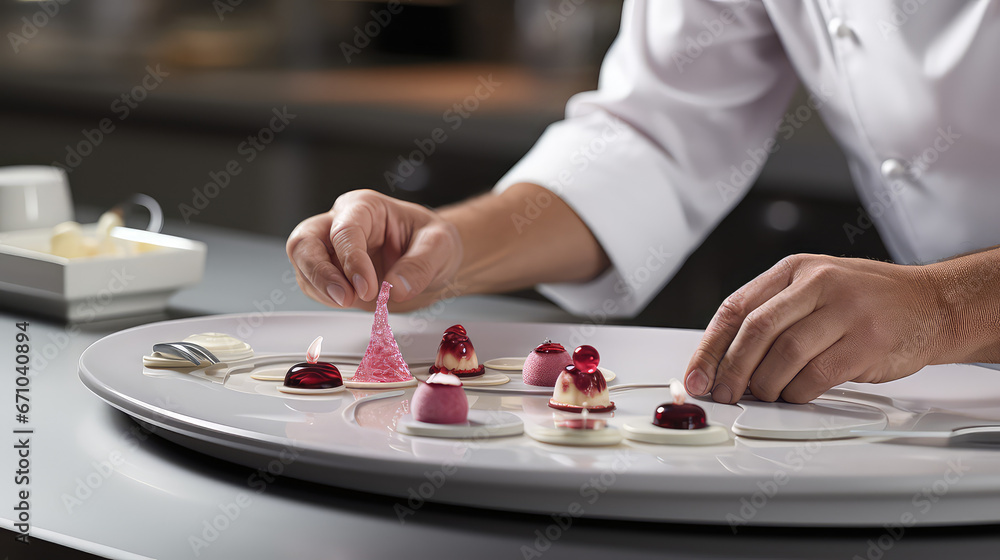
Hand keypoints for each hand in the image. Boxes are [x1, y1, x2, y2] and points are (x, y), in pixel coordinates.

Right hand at [286, 189, 462, 309]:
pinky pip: (312, 284)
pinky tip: (347, 300)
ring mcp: (330, 249)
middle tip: (344, 298)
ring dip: (321, 288)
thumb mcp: (440, 245)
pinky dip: (324, 297)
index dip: (352, 260)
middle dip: (319, 273)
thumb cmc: (431, 241)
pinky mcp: (330, 273)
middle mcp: (339, 223)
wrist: (431, 258)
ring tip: (350, 301)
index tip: (367, 288)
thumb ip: (420, 265)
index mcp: (364, 207)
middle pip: (305, 241)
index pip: (345, 230)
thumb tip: (396, 288)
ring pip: (303, 264)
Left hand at [683, 254, 945, 403]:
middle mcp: (818, 283)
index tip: (696, 376)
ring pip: (784, 355)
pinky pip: (816, 375)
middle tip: (724, 394)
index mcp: (795, 270)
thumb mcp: (814, 289)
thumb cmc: (865, 302)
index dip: (710, 347)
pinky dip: (797, 392)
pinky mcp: (868, 341)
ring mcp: (845, 311)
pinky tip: (795, 395)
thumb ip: (772, 316)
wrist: (933, 304)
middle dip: (731, 370)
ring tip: (765, 395)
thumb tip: (722, 362)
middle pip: (756, 331)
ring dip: (766, 385)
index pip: (736, 308)